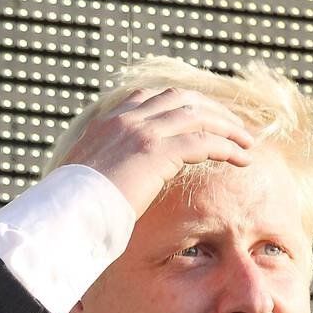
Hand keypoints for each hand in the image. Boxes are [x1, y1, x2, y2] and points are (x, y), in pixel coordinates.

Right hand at [59, 86, 255, 219]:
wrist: (66, 214)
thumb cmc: (74, 210)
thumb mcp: (87, 184)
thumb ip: (106, 174)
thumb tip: (112, 189)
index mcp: (109, 122)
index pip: (152, 98)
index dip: (182, 104)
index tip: (201, 117)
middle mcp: (126, 118)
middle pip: (181, 99)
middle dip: (212, 110)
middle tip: (233, 126)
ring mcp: (141, 131)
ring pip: (197, 116)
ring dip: (227, 127)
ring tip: (247, 142)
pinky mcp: (156, 151)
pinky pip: (203, 142)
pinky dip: (228, 148)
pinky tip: (243, 158)